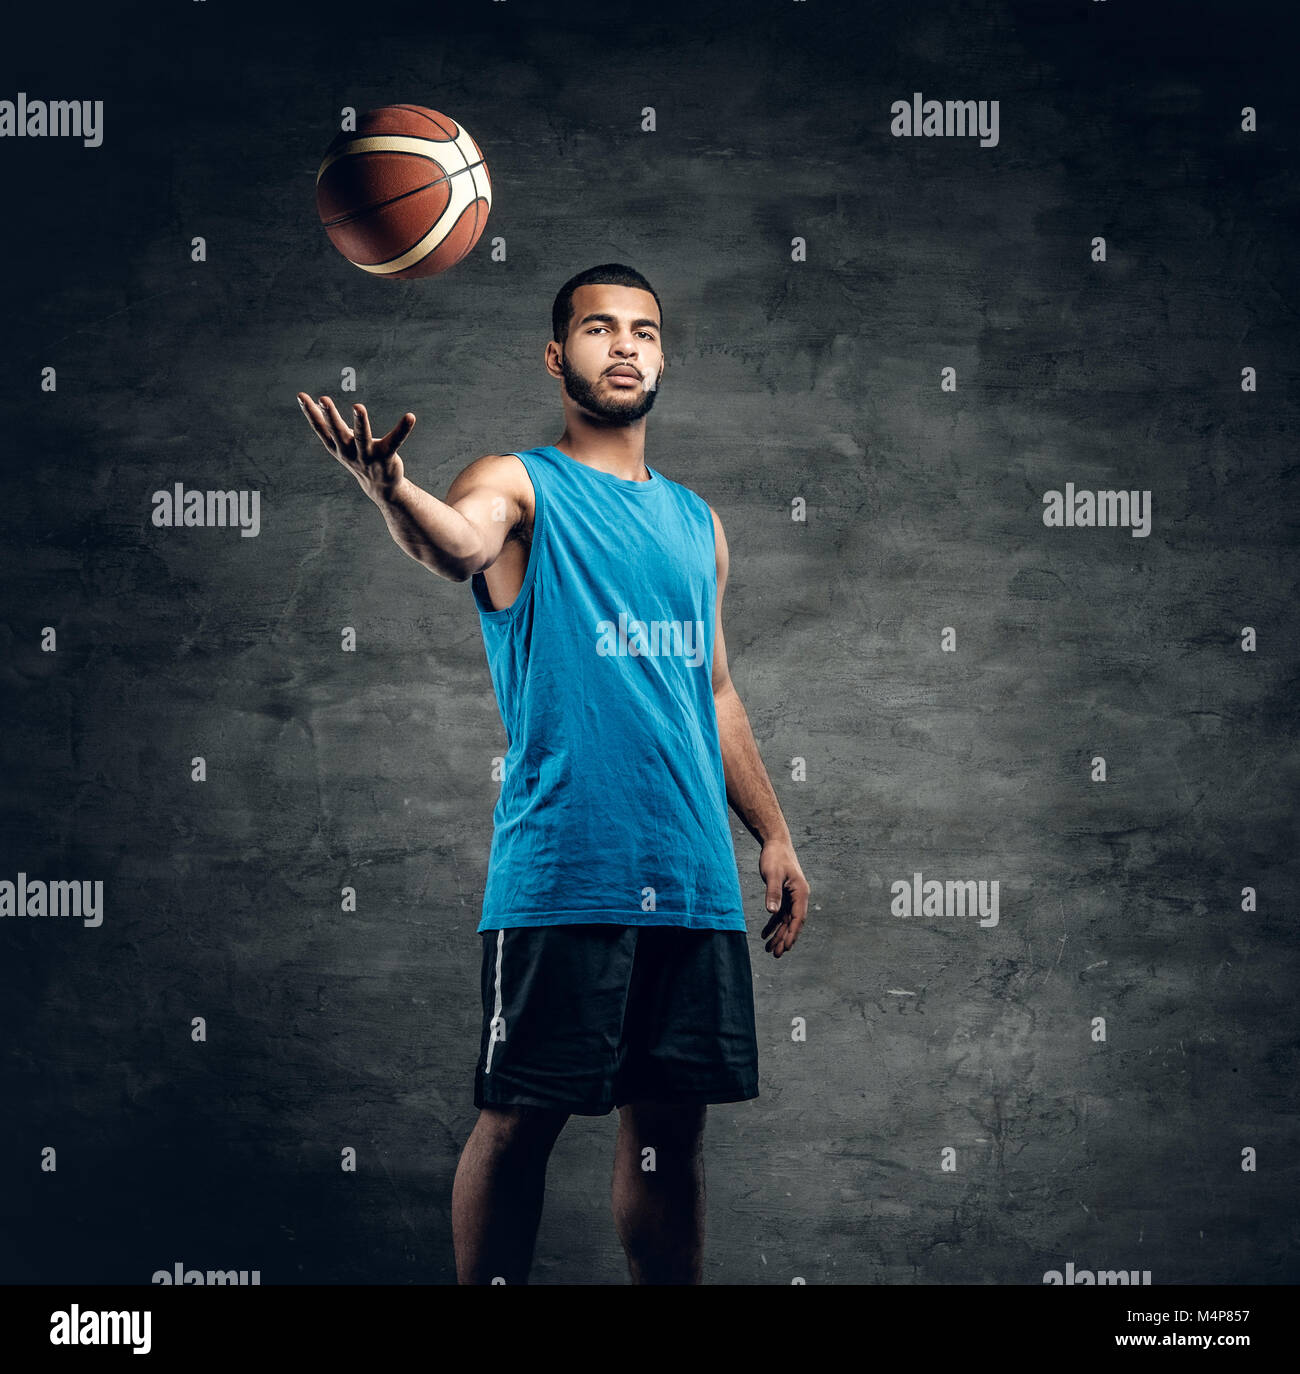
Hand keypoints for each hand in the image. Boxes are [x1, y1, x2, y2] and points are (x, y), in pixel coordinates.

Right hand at [297, 393, 414, 502]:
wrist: (381, 487)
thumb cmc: (357, 457)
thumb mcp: (340, 442)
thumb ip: (326, 425)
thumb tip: (308, 401)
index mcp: (337, 447)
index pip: (320, 428)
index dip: (310, 413)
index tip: (301, 396)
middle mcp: (349, 452)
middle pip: (337, 432)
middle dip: (330, 415)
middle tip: (324, 399)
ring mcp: (367, 455)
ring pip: (362, 437)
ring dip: (360, 422)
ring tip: (357, 407)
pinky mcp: (386, 457)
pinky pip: (395, 441)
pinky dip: (403, 429)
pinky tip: (410, 417)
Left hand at [758, 839, 809, 957]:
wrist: (775, 843)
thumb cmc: (775, 857)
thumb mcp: (772, 875)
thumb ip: (773, 893)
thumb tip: (772, 912)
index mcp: (800, 893)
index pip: (798, 918)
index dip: (792, 934)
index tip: (785, 947)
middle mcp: (799, 897)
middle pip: (793, 922)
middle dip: (784, 939)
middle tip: (776, 954)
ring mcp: (792, 897)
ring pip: (786, 920)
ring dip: (778, 934)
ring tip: (769, 950)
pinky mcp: (784, 895)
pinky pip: (780, 914)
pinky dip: (773, 924)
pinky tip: (765, 934)